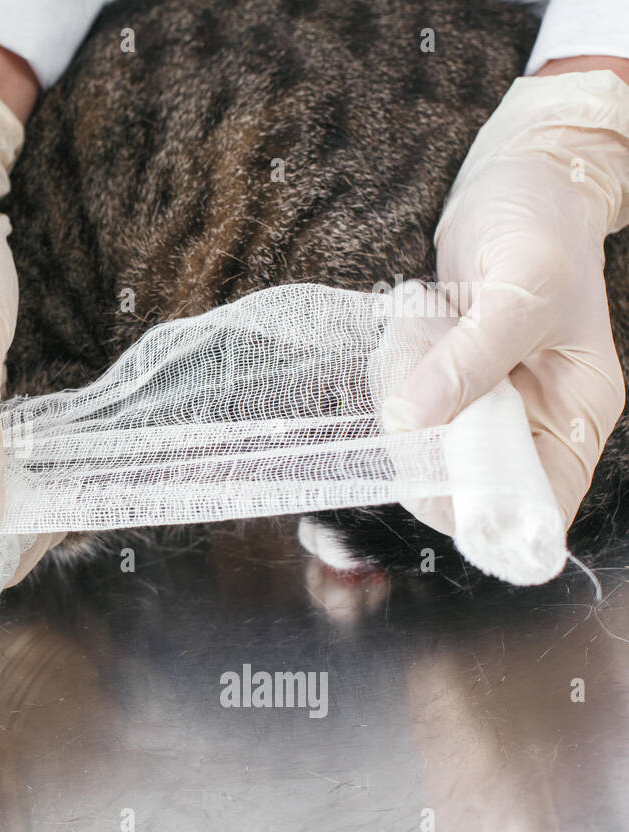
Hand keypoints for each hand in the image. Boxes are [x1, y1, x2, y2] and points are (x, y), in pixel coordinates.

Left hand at [384, 67, 628, 530]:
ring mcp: (492, 404)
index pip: (538, 505)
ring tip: (423, 335)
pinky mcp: (453, 383)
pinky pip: (409, 408)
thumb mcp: (519, 288)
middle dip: (428, 448)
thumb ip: (471, 359)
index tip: (429, 479)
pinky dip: (396, 380)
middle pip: (470, 487)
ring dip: (405, 406)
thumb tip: (414, 422)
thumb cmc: (540, 225)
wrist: (520, 179)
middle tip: (417, 385)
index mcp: (577, 415)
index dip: (484, 511)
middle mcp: (536, 422)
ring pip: (429, 449)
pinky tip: (412, 331)